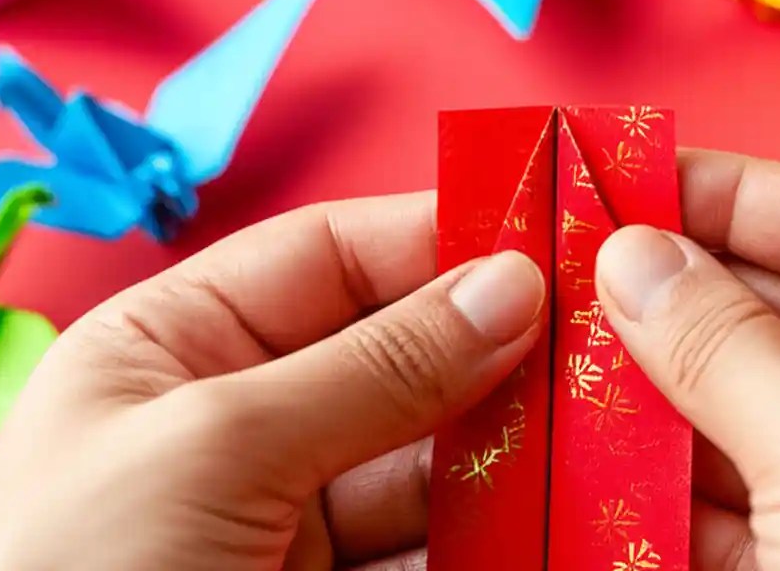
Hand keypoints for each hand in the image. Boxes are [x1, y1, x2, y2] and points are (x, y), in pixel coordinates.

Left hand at [0, 193, 546, 570]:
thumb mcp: (214, 447)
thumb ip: (370, 369)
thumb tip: (504, 287)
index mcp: (178, 348)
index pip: (329, 258)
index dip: (435, 239)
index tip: (546, 240)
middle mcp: (240, 423)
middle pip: (398, 359)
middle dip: (496, 353)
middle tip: (601, 342)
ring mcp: (290, 518)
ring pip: (432, 463)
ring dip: (514, 453)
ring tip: (600, 434)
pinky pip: (437, 546)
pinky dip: (501, 539)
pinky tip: (560, 517)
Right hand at [595, 150, 779, 570]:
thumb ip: (723, 343)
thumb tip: (631, 255)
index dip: (737, 194)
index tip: (627, 181)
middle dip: (669, 293)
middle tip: (559, 265)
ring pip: (734, 410)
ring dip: (641, 389)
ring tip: (543, 351)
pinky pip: (715, 500)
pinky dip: (643, 481)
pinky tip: (570, 452)